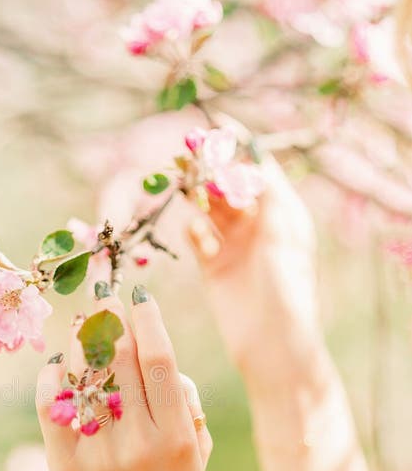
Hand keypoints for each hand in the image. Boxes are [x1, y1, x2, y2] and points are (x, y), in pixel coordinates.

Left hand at [36, 287, 211, 470]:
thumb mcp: (197, 455)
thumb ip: (188, 403)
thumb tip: (156, 350)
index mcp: (177, 437)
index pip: (160, 359)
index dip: (147, 318)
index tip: (138, 295)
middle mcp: (139, 443)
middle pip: (120, 358)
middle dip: (111, 317)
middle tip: (104, 296)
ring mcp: (99, 455)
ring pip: (83, 375)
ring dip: (82, 340)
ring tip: (84, 325)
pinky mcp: (65, 466)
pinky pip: (51, 404)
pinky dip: (51, 374)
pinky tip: (60, 364)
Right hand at [187, 157, 327, 394]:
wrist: (271, 345)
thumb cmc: (286, 290)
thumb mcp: (283, 235)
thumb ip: (267, 192)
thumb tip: (253, 152)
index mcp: (283, 214)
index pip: (259, 170)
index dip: (239, 147)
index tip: (217, 125)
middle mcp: (259, 227)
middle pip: (231, 186)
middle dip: (212, 169)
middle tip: (189, 154)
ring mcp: (235, 247)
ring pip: (211, 209)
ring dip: (198, 195)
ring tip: (183, 184)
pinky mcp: (213, 268)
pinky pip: (198, 238)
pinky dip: (193, 229)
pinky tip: (193, 230)